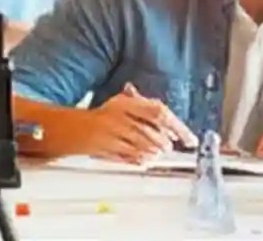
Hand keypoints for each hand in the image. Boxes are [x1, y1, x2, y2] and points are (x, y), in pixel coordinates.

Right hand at [77, 84, 197, 163]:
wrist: (73, 129)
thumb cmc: (101, 116)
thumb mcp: (121, 103)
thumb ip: (145, 109)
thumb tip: (168, 121)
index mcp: (125, 104)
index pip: (159, 113)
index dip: (178, 126)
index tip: (190, 139)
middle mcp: (120, 119)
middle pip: (154, 135)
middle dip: (164, 143)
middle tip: (168, 145)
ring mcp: (113, 136)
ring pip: (146, 149)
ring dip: (155, 153)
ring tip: (156, 151)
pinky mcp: (109, 151)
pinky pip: (134, 158)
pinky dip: (143, 160)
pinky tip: (144, 157)